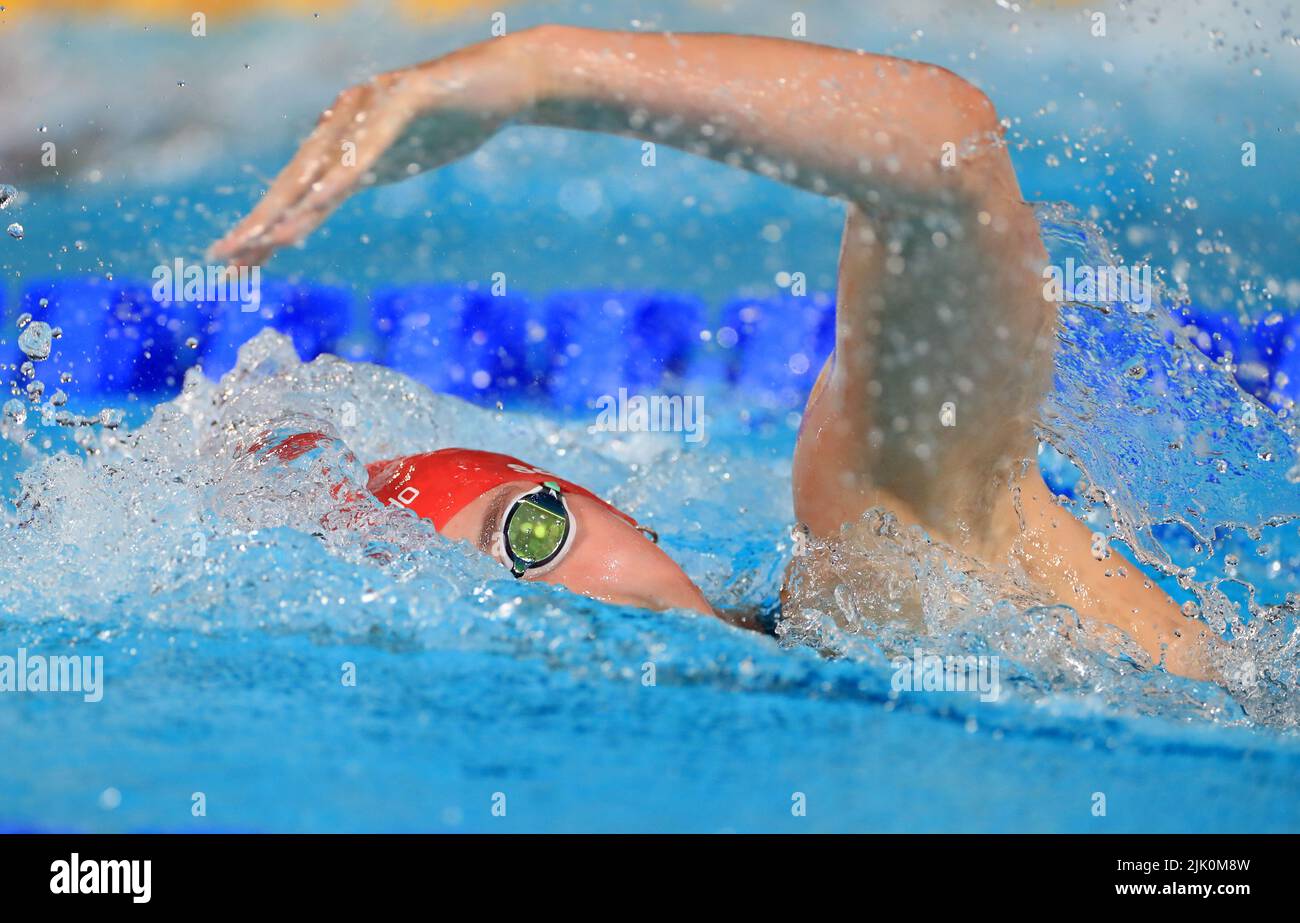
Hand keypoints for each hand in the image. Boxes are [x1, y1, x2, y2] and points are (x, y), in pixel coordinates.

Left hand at [209, 36, 534, 265]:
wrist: (514, 77)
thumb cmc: (462, 115)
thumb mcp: (406, 152)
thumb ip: (368, 168)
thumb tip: (336, 193)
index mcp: (344, 135)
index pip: (296, 189)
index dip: (264, 226)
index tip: (236, 262)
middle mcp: (347, 117)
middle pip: (295, 180)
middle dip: (257, 223)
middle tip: (221, 259)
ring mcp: (374, 104)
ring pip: (323, 166)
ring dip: (290, 209)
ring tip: (262, 244)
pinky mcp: (409, 97)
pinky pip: (370, 145)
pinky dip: (344, 176)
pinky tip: (319, 204)